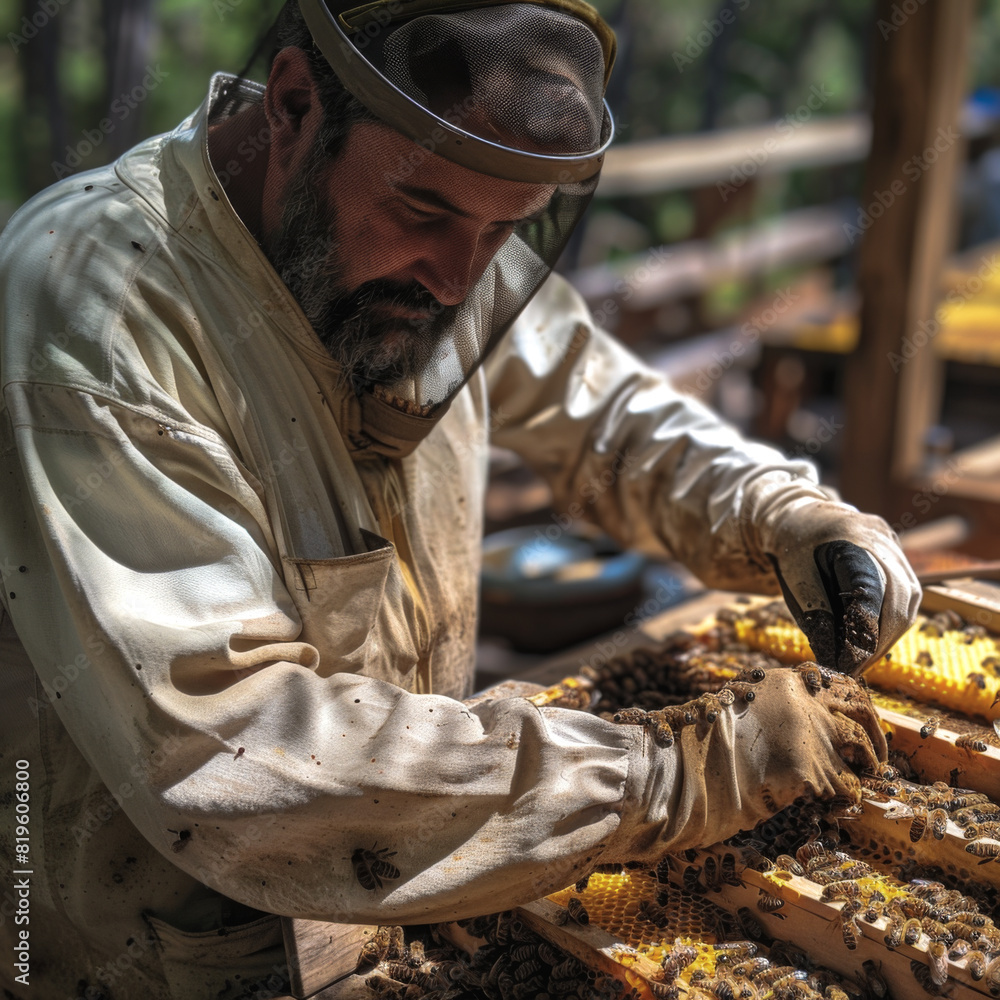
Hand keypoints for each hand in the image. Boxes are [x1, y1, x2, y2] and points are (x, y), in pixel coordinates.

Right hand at [612, 666, 887, 856]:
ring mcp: (813, 735)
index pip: (837, 682)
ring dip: (866, 768)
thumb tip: (790, 721)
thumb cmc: (699, 743)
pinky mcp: (815, 772)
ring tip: (859, 784)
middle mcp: (805, 702)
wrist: (683, 767)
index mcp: (783, 682)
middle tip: (875, 757)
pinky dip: (847, 801)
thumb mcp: (736, 708)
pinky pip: (850, 788)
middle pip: (861, 708)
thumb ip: (769, 708)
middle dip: (875, 733)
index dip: (854, 704)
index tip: (858, 721)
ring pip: (863, 747)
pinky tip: (833, 808)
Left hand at [758, 498, 920, 674]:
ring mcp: (895, 546)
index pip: (871, 593)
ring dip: (887, 636)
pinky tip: (870, 640)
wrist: (798, 513)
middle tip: (854, 670)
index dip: (864, 633)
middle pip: (899, 601)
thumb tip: (832, 659)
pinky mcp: (898, 556)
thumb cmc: (792, 545)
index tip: (848, 664)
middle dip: (878, 642)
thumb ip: (815, 614)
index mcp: (853, 538)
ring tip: (861, 660)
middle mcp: (883, 540)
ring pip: (908, 601)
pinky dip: (890, 621)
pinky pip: (907, 595)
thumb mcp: (794, 578)